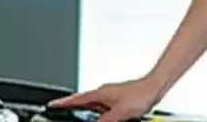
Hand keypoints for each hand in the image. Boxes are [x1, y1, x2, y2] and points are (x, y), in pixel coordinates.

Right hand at [47, 75, 163, 121]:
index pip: (76, 99)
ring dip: (86, 113)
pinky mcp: (118, 101)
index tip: (52, 104)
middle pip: (83, 103)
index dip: (63, 103)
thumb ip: (105, 121)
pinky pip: (103, 109)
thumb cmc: (140, 94)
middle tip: (62, 112)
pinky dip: (98, 115)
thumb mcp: (118, 112)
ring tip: (79, 117)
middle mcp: (103, 94)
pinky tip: (102, 119)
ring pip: (93, 107)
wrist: (154, 88)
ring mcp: (110, 97)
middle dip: (73, 108)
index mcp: (100, 93)